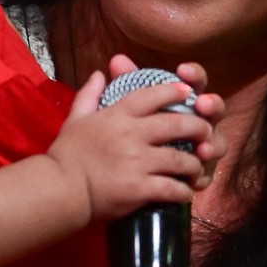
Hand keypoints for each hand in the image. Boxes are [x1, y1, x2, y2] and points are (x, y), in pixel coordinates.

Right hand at [47, 56, 218, 218]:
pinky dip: (184, 191)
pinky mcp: (140, 187)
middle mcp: (132, 134)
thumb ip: (89, 94)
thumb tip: (99, 74)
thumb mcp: (75, 118)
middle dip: (198, 126)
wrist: (61, 188)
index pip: (151, 95)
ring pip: (181, 159)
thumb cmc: (67, 154)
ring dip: (195, 164)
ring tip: (198, 168)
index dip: (172, 91)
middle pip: (177, 124)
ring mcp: (138, 161)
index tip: (187, 91)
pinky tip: (187, 192)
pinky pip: (172, 188)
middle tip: (206, 132)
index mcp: (118, 116)